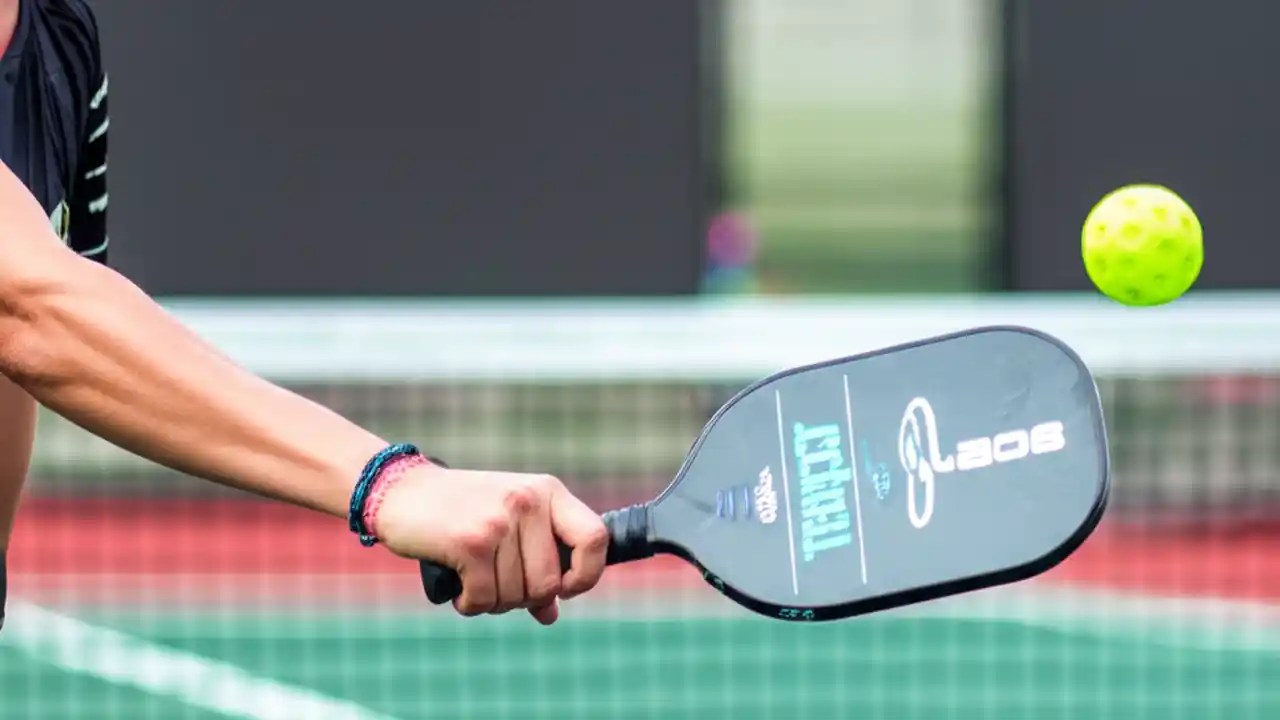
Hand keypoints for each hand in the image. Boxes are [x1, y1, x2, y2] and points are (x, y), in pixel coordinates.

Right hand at [373, 464, 606, 624]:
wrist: (400, 490)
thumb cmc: (460, 510)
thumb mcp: (507, 525)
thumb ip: (534, 563)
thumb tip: (551, 615)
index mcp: (548, 492)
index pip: (597, 538)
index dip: (586, 574)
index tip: (564, 589)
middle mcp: (529, 501)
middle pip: (549, 583)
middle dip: (522, 598)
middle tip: (496, 585)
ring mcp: (501, 521)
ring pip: (516, 595)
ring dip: (492, 602)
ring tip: (474, 580)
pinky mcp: (471, 542)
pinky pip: (484, 598)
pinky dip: (470, 603)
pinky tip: (459, 588)